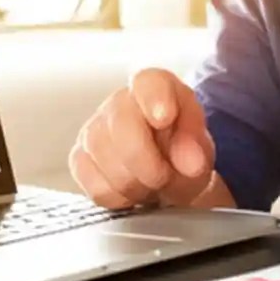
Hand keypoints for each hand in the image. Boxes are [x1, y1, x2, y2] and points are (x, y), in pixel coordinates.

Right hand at [69, 68, 215, 208]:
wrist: (165, 172)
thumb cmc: (181, 153)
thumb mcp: (200, 148)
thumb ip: (197, 150)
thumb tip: (190, 163)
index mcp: (154, 88)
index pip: (148, 83)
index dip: (155, 99)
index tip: (164, 118)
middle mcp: (119, 103)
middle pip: (120, 124)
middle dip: (147, 162)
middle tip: (165, 178)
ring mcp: (93, 130)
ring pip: (105, 158)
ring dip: (135, 184)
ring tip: (152, 185)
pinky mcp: (79, 160)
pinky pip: (94, 184)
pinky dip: (118, 197)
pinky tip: (131, 191)